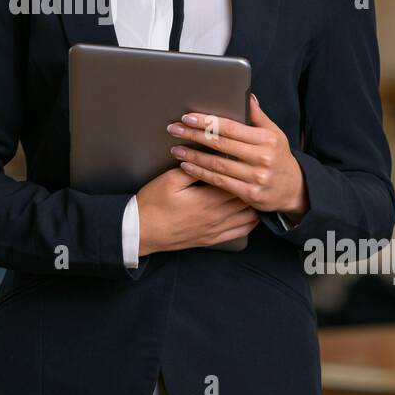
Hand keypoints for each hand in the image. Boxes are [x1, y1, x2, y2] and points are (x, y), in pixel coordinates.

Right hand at [133, 165, 258, 255]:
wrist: (141, 231)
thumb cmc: (153, 204)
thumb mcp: (170, 180)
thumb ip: (193, 168)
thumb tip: (208, 155)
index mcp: (208, 200)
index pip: (235, 181)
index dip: (242, 169)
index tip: (244, 159)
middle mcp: (217, 217)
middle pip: (247, 198)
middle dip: (250, 184)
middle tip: (252, 171)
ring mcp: (216, 230)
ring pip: (249, 216)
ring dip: (253, 202)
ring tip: (252, 189)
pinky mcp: (212, 240)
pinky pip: (241, 232)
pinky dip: (250, 221)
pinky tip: (249, 212)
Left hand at [167, 93, 309, 225]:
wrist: (294, 189)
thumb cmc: (279, 157)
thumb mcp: (274, 134)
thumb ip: (258, 116)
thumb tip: (247, 95)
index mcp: (266, 139)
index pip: (230, 127)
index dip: (207, 121)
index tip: (188, 117)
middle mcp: (261, 157)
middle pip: (220, 144)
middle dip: (194, 135)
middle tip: (174, 129)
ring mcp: (255, 177)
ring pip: (217, 164)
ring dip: (193, 156)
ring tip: (176, 148)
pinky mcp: (249, 194)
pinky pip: (219, 182)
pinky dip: (200, 173)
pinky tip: (187, 166)